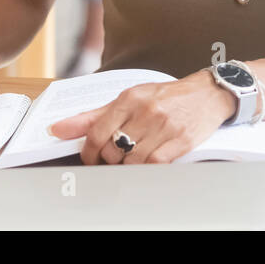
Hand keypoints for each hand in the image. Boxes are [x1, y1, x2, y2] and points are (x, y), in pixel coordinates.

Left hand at [49, 71, 234, 164]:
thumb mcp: (130, 99)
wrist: (207, 94)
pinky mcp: (180, 141)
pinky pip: (154, 165)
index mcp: (129, 98)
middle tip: (112, 161)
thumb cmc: (165, 97)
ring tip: (132, 160)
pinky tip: (148, 162)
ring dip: (128, 167)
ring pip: (132, 161)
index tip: (90, 158)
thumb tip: (57, 129)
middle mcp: (145, 111)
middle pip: (113, 150)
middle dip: (108, 161)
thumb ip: (93, 116)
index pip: (97, 132)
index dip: (89, 152)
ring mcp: (164, 126)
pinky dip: (147, 169)